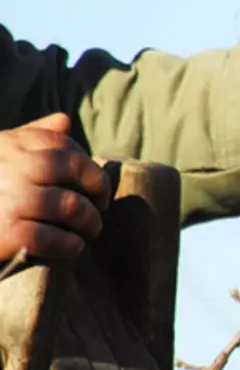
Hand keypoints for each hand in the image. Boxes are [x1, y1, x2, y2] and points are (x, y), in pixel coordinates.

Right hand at [0, 113, 111, 261]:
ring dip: (89, 222)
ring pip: (69, 207)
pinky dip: (69, 244)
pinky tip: (73, 247)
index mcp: (12, 145)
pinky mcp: (6, 233)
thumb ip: (31, 137)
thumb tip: (64, 122)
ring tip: (90, 231)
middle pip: (74, 173)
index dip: (91, 170)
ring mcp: (10, 199)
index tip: (98, 188)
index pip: (66, 149)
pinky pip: (50, 238)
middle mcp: (12, 167)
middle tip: (99, 209)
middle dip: (96, 193)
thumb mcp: (0, 153)